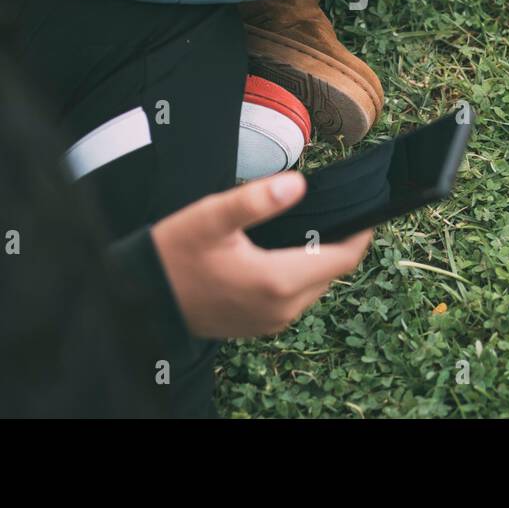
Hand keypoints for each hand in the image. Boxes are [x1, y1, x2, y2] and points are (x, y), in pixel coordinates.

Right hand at [150, 171, 373, 339]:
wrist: (141, 299)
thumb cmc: (173, 255)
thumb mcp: (212, 217)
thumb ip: (257, 199)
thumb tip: (299, 184)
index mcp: (278, 280)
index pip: (343, 258)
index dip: (360, 233)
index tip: (367, 209)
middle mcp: (282, 308)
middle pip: (332, 272)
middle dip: (337, 242)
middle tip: (333, 209)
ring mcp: (271, 321)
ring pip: (314, 286)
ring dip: (317, 259)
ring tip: (307, 226)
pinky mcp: (259, 325)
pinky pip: (294, 298)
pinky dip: (297, 274)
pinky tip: (280, 251)